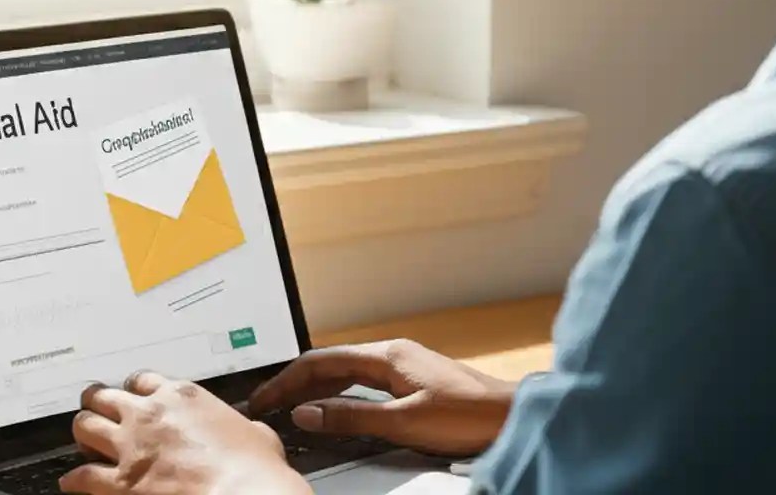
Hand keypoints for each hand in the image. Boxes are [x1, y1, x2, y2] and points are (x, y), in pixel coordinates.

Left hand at [60, 372, 310, 494]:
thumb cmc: (254, 469)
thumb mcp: (257, 434)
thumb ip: (242, 427)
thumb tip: (251, 432)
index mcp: (182, 397)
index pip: (143, 380)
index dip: (136, 390)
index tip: (135, 398)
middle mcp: (149, 414)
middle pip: (105, 396)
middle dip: (99, 403)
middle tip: (98, 411)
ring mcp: (130, 446)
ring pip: (85, 426)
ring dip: (84, 432)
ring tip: (84, 438)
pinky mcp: (119, 482)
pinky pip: (80, 475)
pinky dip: (75, 479)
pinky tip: (73, 482)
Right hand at [249, 339, 514, 456]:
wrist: (511, 418)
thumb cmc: (468, 415)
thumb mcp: (404, 421)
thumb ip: (352, 416)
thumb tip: (307, 413)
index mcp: (387, 356)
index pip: (321, 361)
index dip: (287, 381)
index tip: (264, 399)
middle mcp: (392, 355)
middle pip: (330, 365)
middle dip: (295, 384)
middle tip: (268, 405)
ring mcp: (403, 368)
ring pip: (346, 375)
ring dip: (315, 390)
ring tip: (290, 408)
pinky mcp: (412, 384)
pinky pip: (362, 385)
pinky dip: (338, 396)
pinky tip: (332, 410)